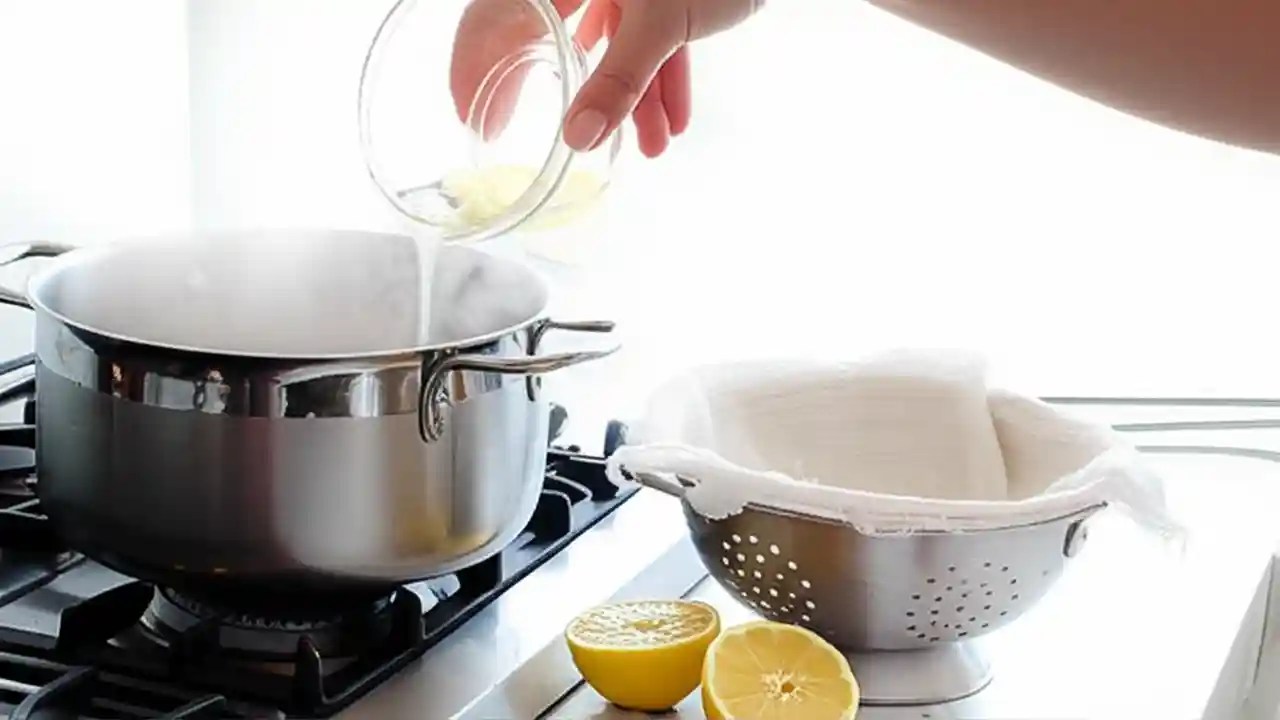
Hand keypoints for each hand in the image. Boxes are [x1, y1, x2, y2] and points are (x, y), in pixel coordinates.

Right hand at [451, 0, 762, 157]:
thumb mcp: (659, 24)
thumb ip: (619, 82)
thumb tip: (580, 138)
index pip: (498, 15)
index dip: (477, 67)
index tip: (477, 117)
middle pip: (556, 41)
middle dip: (570, 99)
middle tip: (560, 145)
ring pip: (613, 48)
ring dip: (634, 101)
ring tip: (651, 148)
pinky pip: (649, 42)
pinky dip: (661, 80)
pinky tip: (673, 122)